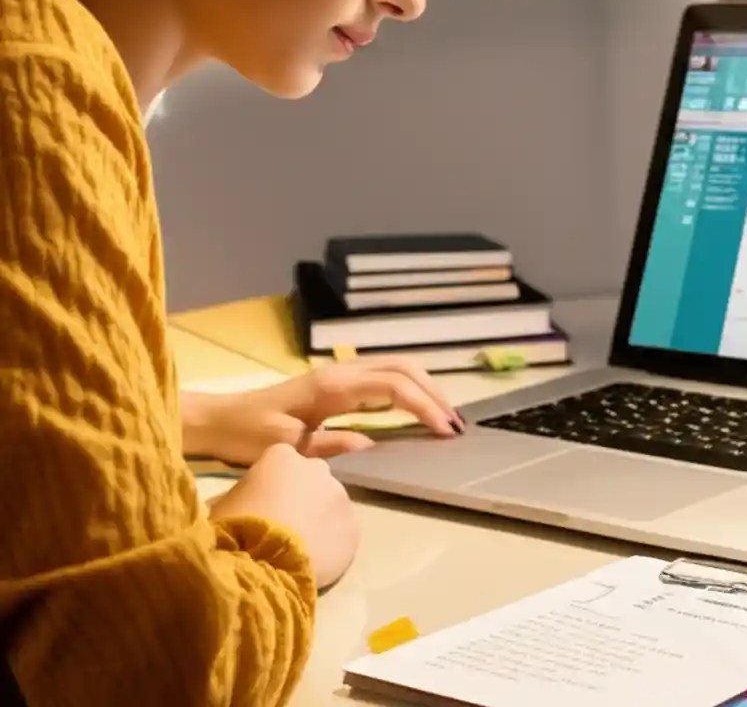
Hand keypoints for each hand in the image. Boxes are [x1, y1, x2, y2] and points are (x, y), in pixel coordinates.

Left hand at [183, 357, 462, 465]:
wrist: (218, 421)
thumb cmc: (247, 436)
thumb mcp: (289, 448)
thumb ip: (333, 446)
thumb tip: (375, 447)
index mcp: (332, 386)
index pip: (393, 387)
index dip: (424, 406)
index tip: (445, 431)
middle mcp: (341, 373)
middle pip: (403, 368)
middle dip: (434, 394)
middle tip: (456, 425)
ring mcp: (340, 375)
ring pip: (397, 368)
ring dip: (426, 389)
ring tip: (446, 418)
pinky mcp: (338, 384)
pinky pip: (385, 377)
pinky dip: (410, 390)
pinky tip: (419, 410)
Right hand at [209, 443, 357, 587]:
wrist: (264, 563)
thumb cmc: (234, 528)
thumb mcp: (220, 505)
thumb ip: (237, 495)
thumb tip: (236, 503)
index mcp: (281, 456)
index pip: (282, 462)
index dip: (272, 483)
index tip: (263, 503)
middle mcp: (317, 469)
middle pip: (312, 479)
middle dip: (303, 496)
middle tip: (285, 523)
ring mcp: (340, 498)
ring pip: (332, 505)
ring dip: (320, 519)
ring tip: (301, 546)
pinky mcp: (354, 527)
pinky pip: (343, 533)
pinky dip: (333, 543)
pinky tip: (317, 560)